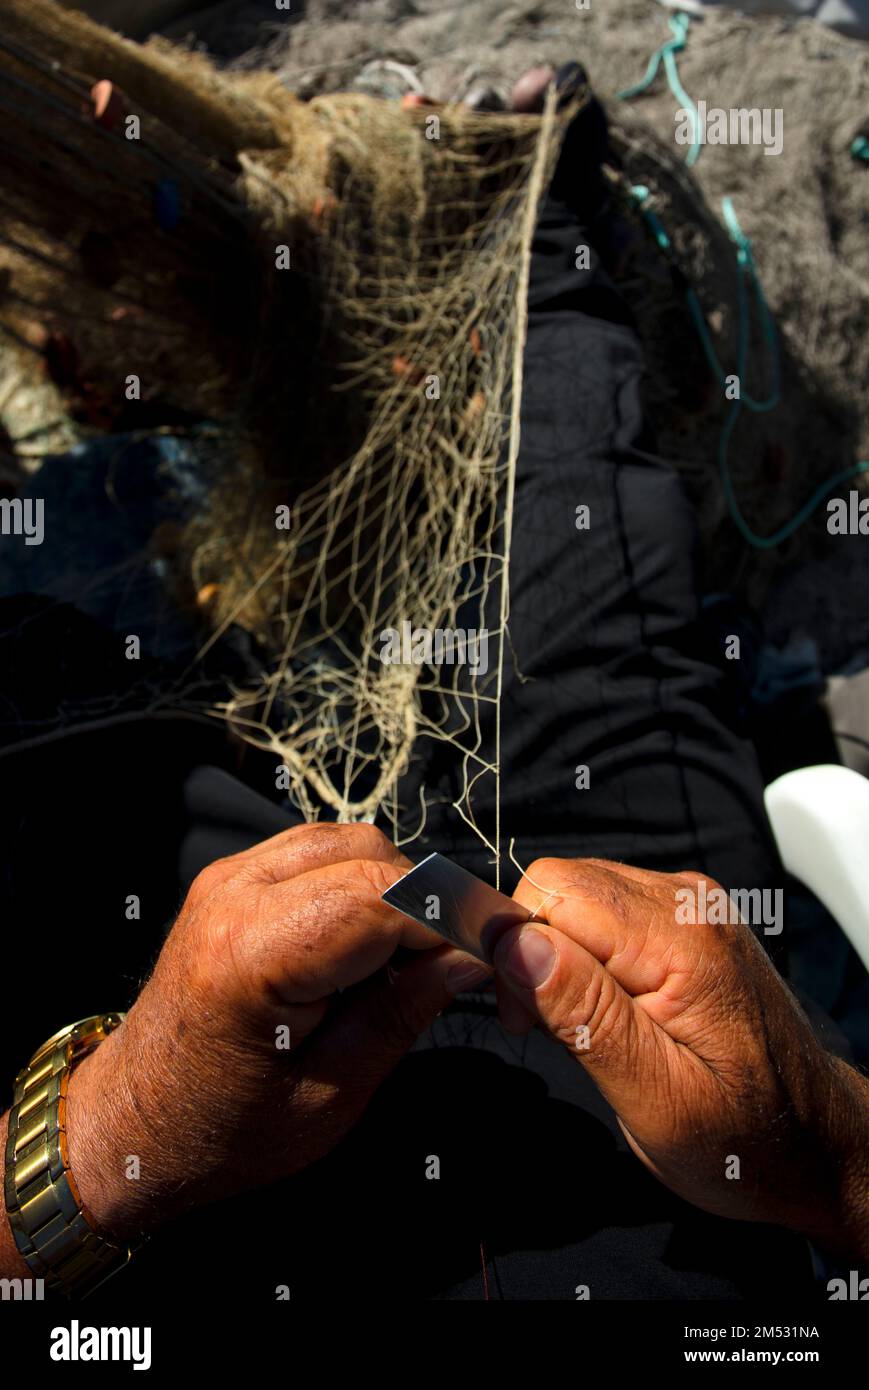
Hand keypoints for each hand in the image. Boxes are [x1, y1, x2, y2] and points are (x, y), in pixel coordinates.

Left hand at [64, 824, 489, 1243]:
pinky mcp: (234, 875)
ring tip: (410, 961)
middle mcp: (233, 896)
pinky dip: (364, 882)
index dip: (455, 917)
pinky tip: (369, 943)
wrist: (134, 1122)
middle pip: (373, 856)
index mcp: (249, 955)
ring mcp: (229, 875)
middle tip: (460, 967)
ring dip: (398, 889)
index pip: (381, 897)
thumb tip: (475, 955)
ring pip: (353, 841)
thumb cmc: (226, 1132)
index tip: (502, 952)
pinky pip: (323, 849)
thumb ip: (403, 1012)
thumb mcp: (331, 1097)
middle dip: (431, 903)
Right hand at [494, 857, 868, 1259]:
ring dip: (560, 956)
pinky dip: (588, 954)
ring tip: (590, 1027)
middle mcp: (688, 903)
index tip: (527, 1021)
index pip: (555, 891)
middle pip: (563, 884)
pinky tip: (610, 1008)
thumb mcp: (656, 1098)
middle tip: (555, 1030)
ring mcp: (689, 904)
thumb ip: (584, 1013)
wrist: (813, 1141)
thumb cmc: (743, 1138)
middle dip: (534, 952)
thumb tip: (515, 943)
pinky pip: (605, 909)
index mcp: (684, 940)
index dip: (518, 950)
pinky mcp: (685, 916)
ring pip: (578, 893)